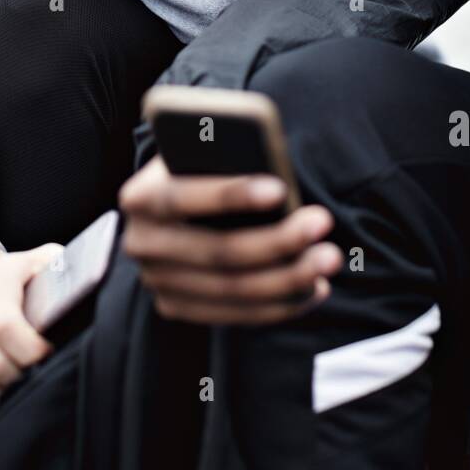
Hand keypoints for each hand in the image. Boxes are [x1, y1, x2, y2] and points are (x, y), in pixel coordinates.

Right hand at [118, 153, 343, 325]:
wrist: (172, 206)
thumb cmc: (199, 168)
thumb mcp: (199, 153)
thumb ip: (222, 158)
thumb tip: (272, 167)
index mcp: (139, 196)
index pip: (180, 197)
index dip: (228, 194)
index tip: (279, 188)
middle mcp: (140, 244)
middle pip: (216, 251)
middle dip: (276, 240)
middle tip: (322, 222)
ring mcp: (158, 282)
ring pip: (232, 289)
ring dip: (289, 278)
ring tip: (329, 258)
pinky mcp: (178, 307)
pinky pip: (236, 315)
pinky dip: (281, 304)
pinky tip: (316, 288)